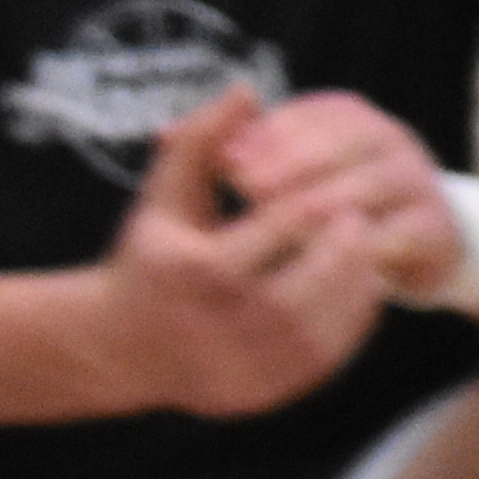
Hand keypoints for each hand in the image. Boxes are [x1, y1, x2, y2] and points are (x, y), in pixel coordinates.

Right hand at [102, 84, 384, 413]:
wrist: (118, 349)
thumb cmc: (148, 261)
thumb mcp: (162, 198)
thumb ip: (203, 140)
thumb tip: (247, 88)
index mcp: (199, 268)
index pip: (284, 224)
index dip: (320, 199)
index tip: (338, 186)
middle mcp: (225, 321)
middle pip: (319, 274)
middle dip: (348, 241)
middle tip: (361, 217)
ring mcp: (249, 362)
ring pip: (333, 315)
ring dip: (358, 278)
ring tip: (359, 251)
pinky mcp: (268, 390)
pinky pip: (332, 352)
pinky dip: (350, 319)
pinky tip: (348, 291)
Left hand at [218, 86, 471, 295]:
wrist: (406, 248)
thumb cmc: (317, 206)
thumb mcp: (272, 175)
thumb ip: (221, 151)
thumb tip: (161, 131)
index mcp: (345, 117)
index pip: (307, 115)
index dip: (267, 137)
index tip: (225, 162)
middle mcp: (386, 139)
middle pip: (342, 143)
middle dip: (292, 164)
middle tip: (248, 188)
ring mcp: (416, 180)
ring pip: (370, 185)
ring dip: (324, 203)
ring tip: (278, 224)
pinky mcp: (435, 228)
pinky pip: (400, 234)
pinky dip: (361, 246)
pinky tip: (322, 262)